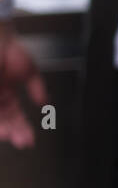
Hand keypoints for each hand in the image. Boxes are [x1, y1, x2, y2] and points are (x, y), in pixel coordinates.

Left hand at [0, 22, 47, 148]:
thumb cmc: (9, 47)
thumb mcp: (29, 69)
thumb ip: (36, 86)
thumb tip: (44, 101)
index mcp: (6, 93)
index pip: (13, 116)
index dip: (21, 128)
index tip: (27, 140)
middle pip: (4, 119)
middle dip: (13, 131)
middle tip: (19, 140)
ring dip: (3, 126)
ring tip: (8, 134)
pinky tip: (3, 126)